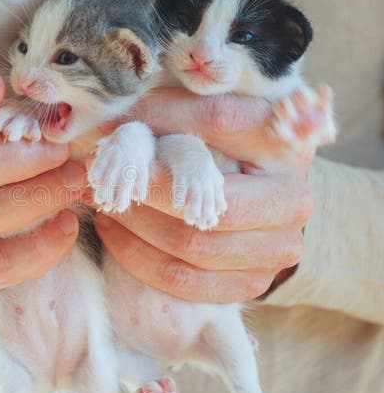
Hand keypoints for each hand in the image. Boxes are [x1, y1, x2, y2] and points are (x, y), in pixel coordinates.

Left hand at [93, 91, 314, 301]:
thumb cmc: (230, 145)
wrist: (265, 194)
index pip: (219, 122)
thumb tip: (113, 118)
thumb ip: (173, 110)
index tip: (118, 124)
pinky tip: (115, 232)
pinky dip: (138, 257)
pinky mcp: (253, 282)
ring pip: (191, 246)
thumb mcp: (211, 116)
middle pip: (209, 201)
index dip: (164, 119)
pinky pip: (184, 281)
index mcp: (286, 143)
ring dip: (134, 226)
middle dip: (146, 191)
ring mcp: (278, 249)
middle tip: (101, 178)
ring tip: (104, 203)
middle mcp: (293, 199)